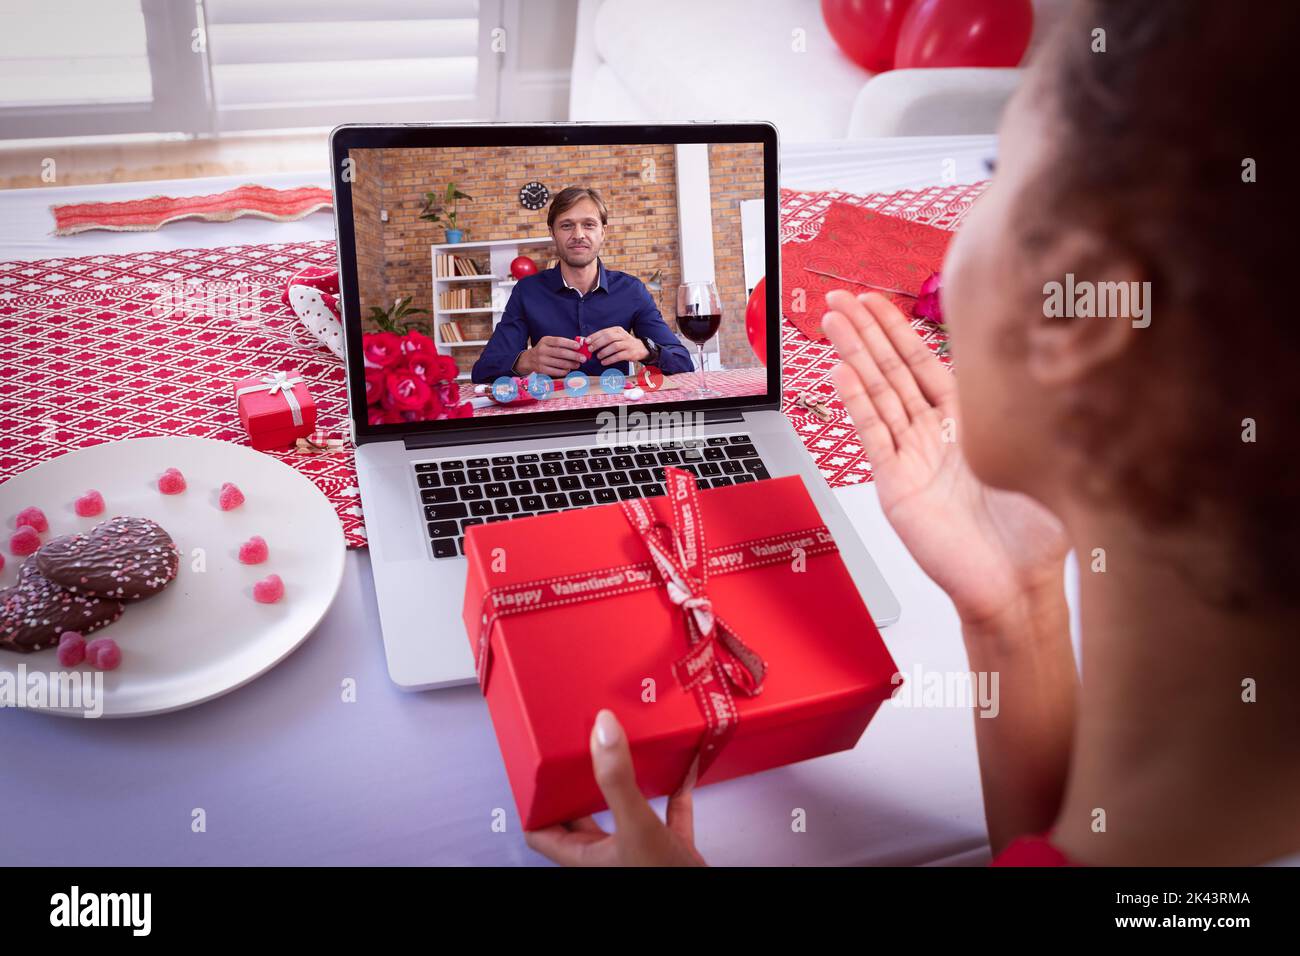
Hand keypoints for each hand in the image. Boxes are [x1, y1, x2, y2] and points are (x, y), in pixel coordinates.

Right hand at [516, 336, 582, 376]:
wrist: (528, 359)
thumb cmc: (545, 350)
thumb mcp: (549, 343)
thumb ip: (562, 344)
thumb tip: (579, 347)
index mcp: (545, 340)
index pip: (559, 341)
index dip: (570, 343)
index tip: (579, 347)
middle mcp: (542, 349)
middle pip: (561, 353)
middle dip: (574, 356)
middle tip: (583, 358)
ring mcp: (541, 360)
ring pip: (559, 363)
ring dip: (571, 364)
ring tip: (577, 365)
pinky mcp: (541, 369)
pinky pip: (555, 371)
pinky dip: (564, 371)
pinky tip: (568, 370)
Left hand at [524, 709, 707, 865]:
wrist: (708, 908)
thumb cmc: (665, 881)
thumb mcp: (637, 826)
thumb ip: (617, 781)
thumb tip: (602, 732)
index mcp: (585, 856)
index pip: (541, 830)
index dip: (534, 803)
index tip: (535, 769)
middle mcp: (608, 854)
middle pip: (580, 816)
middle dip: (578, 783)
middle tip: (577, 752)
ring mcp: (639, 852)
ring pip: (623, 812)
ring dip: (623, 784)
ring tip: (621, 754)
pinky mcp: (671, 850)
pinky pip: (670, 813)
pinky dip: (675, 791)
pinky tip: (682, 771)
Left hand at [586, 326, 648, 365]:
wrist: (641, 348)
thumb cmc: (624, 344)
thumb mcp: (615, 338)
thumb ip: (603, 339)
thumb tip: (588, 342)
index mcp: (617, 330)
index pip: (605, 332)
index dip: (595, 336)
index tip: (587, 341)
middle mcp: (623, 336)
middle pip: (609, 338)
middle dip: (598, 343)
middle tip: (591, 349)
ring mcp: (628, 344)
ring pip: (614, 346)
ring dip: (604, 352)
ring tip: (598, 356)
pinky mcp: (630, 353)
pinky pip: (619, 356)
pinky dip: (610, 359)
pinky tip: (604, 362)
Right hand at [821, 291, 1068, 629]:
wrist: (1016, 587)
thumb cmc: (1036, 534)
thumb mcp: (1045, 458)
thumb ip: (1033, 413)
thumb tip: (1045, 361)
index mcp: (971, 423)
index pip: (927, 364)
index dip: (900, 330)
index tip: (877, 301)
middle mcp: (936, 435)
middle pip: (893, 370)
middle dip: (867, 331)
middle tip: (840, 296)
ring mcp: (912, 457)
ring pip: (878, 394)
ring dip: (854, 354)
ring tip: (831, 319)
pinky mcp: (897, 484)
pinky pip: (873, 435)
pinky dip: (857, 403)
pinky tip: (840, 373)